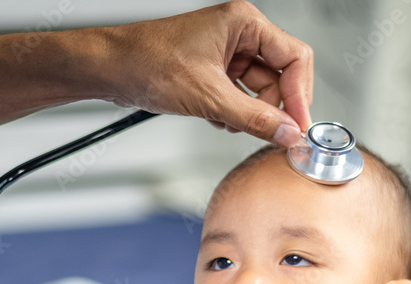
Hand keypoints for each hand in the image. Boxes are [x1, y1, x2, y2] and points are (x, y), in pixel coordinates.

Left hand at [101, 1, 312, 145]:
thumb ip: (254, 118)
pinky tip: (219, 120)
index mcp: (244, 23)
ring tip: (232, 124)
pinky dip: (235, 113)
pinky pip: (240, 96)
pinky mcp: (213, 71)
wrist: (110, 69)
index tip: (298, 126)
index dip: (300, 95)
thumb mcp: (208, 97)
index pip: (295, 57)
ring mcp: (225, 53)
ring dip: (251, 114)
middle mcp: (238, 34)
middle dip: (273, 107)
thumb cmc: (147, 62)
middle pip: (280, 76)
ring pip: (259, 89)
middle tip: (272, 134)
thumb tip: (288, 134)